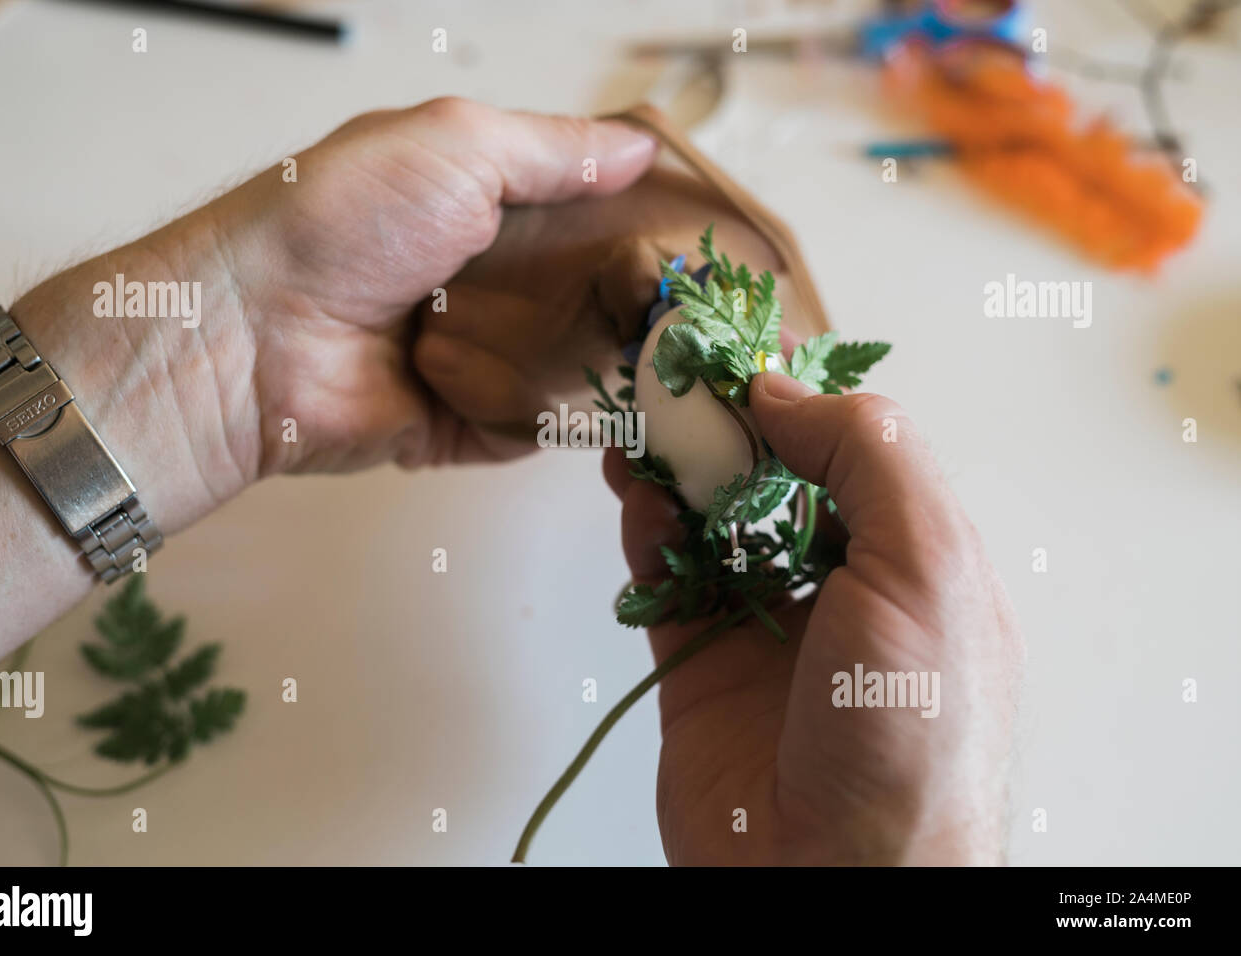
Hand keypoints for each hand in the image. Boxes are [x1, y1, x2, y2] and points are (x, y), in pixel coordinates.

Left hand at [0, 98, 657, 663]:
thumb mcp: (456, 146)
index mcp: (475, 204)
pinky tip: (633, 417)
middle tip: (710, 311)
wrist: (252, 338)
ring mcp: (470, 357)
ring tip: (694, 367)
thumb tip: (639, 149)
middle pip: (582, 293)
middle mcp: (478, 281)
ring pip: (566, 364)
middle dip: (638, 299)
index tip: (704, 234)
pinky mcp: (459, 426)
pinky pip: (534, 428)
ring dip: (617, 365)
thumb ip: (552, 149)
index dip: (638, 218)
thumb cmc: (343, 222)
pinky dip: (573, 422)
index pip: (578, 210)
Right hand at [603, 372, 1022, 864]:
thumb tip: (784, 390)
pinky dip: (646, 531)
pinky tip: (635, 493)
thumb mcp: (925, 568)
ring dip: (678, 471)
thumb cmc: (909, 736)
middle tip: (673, 377)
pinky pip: (666, 581)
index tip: (737, 351)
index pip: (853, 450)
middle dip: (726, 428)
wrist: (833, 882)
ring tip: (642, 425)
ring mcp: (767, 630)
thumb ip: (867, 457)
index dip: (795, 396)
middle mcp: (844, 590)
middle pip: (775, 481)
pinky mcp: (699, 669)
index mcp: (915, 562)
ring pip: (713, 523)